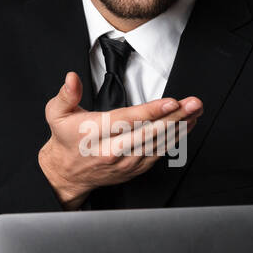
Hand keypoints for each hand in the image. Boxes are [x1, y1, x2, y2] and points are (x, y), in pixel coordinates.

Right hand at [38, 71, 203, 209]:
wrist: (66, 173)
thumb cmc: (66, 138)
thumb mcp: (56, 113)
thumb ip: (66, 95)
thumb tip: (72, 79)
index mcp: (93, 134)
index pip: (126, 121)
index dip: (151, 111)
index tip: (171, 102)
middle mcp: (111, 151)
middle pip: (148, 133)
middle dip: (174, 117)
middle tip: (194, 104)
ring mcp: (125, 163)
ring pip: (157, 144)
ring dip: (179, 127)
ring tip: (196, 111)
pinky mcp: (134, 169)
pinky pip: (158, 154)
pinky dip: (175, 140)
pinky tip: (186, 126)